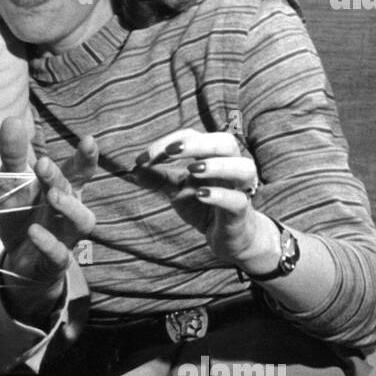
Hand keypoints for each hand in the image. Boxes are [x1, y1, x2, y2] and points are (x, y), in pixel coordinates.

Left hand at [0, 117, 97, 322]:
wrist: (18, 260)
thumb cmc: (22, 214)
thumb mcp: (12, 183)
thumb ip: (14, 155)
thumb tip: (11, 119)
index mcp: (65, 187)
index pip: (80, 170)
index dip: (87, 157)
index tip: (89, 139)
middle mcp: (70, 209)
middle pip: (74, 191)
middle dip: (60, 177)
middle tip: (42, 164)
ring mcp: (66, 236)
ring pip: (81, 222)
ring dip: (68, 208)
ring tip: (51, 196)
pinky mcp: (55, 260)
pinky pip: (59, 253)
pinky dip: (48, 243)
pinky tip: (33, 231)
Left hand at [134, 127, 275, 269]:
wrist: (230, 238)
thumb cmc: (204, 206)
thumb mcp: (177, 189)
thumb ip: (157, 178)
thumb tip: (133, 169)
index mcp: (213, 156)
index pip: (195, 136)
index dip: (169, 142)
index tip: (144, 158)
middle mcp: (230, 168)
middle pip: (225, 142)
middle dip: (198, 143)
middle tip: (172, 151)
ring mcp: (239, 189)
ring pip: (243, 167)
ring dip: (217, 165)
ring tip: (193, 169)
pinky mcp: (241, 213)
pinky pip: (238, 200)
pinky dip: (220, 195)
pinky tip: (201, 194)